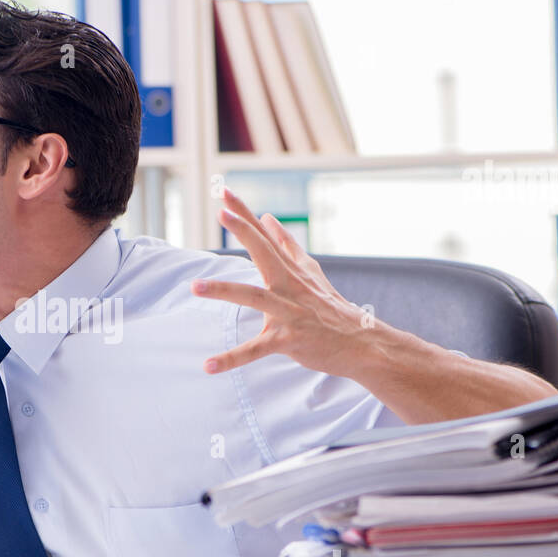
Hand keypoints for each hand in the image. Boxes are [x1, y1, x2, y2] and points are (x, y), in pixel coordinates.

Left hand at [191, 187, 372, 377]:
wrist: (363, 344)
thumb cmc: (331, 309)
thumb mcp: (311, 273)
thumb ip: (288, 246)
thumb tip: (268, 218)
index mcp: (291, 271)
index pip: (265, 236)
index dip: (245, 214)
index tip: (225, 192)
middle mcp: (289, 286)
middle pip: (265, 253)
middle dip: (244, 232)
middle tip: (222, 212)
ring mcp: (289, 312)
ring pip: (254, 297)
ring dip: (224, 291)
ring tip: (195, 286)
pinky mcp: (289, 340)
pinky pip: (256, 350)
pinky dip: (232, 358)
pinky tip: (208, 365)